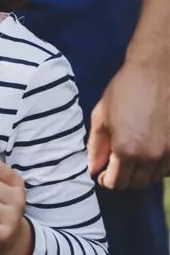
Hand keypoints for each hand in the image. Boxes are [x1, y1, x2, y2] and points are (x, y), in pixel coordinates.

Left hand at [87, 57, 169, 188]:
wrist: (157, 71)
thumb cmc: (125, 90)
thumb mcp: (101, 117)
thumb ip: (96, 146)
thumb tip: (92, 169)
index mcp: (126, 150)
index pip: (117, 183)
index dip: (107, 181)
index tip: (103, 174)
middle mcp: (151, 156)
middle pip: (136, 184)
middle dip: (122, 177)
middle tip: (115, 164)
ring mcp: (169, 152)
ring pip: (153, 178)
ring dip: (141, 172)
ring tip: (132, 154)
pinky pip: (168, 168)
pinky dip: (158, 166)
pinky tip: (149, 151)